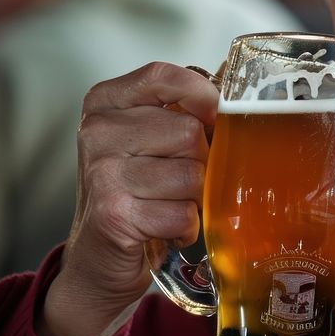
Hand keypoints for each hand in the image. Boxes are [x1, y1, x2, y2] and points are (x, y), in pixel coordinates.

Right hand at [39, 62, 217, 335]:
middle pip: (188, 131)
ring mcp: (102, 173)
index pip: (163, 76)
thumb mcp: (149, 139)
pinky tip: (163, 228)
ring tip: (168, 204)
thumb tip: (237, 96)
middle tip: (178, 179)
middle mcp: (97, 132)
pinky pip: (184, 213)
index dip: (202, 94)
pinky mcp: (114, 214)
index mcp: (105, 102)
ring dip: (192, 198)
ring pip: (191, 174)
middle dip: (199, 161)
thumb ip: (182, 110)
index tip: (214, 116)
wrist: (98, 259)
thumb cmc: (135, 192)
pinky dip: (185, 227)